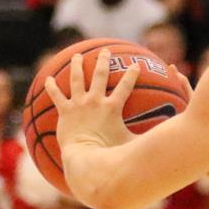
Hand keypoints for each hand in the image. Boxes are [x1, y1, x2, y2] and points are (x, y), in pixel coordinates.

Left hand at [43, 51, 137, 169]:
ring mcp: (78, 104)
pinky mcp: (65, 111)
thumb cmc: (108, 153)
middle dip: (103, 60)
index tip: (136, 65)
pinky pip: (56, 95)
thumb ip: (145, 141)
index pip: (125, 86)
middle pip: (99, 75)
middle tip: (105, 51)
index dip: (131, 74)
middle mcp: (95, 101)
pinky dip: (51, 87)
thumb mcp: (130, 146)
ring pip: (76, 79)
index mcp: (112, 107)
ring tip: (77, 56)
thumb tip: (161, 141)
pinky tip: (48, 79)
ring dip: (77, 65)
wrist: (83, 157)